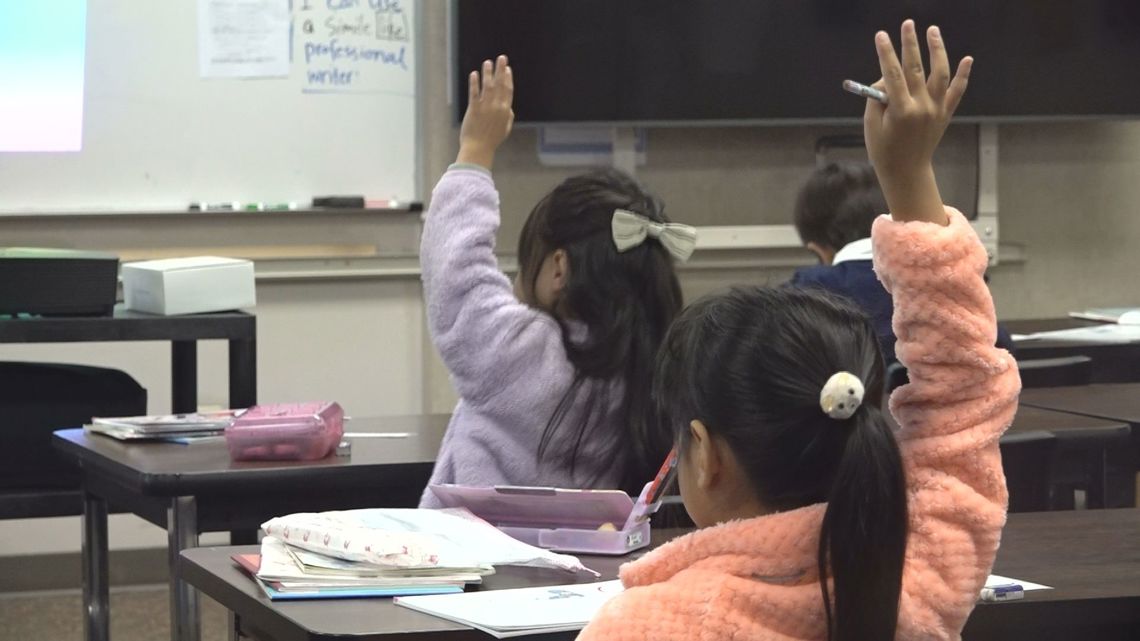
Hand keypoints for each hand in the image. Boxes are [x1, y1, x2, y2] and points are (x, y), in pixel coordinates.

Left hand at [457, 55, 513, 169]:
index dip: (508, 78)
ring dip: (488, 73)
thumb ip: (508, 117)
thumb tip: (509, 108)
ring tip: (487, 62)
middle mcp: (497, 106)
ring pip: (487, 85)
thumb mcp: (505, 130)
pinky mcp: (473, 108)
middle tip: (502, 58)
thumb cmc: (492, 141)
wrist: (478, 148)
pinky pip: (474, 92)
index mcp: (506, 110)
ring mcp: (485, 106)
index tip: (508, 69)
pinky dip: (474, 82)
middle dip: (501, 69)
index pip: (508, 90)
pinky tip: (474, 74)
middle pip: (500, 84)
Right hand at [864, 21, 971, 223]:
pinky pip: (957, 92)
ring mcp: (936, 110)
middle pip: (916, 68)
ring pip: (940, 74)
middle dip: (910, 44)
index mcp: (901, 111)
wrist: (906, 172)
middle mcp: (922, 107)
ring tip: (932, 31)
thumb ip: (878, 98)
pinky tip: (967, 59)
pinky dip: (963, 75)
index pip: (892, 74)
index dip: (886, 53)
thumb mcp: (872, 124)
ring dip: (937, 50)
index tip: (881, 36)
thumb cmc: (883, 149)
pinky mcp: (945, 114)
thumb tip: (887, 75)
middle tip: (908, 24)